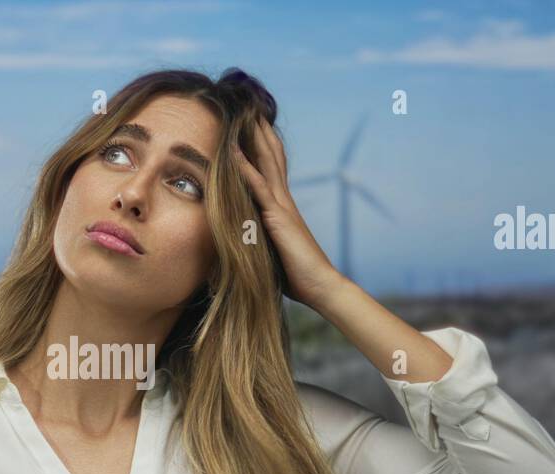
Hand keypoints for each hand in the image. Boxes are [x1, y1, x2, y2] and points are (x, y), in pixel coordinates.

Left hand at [231, 114, 345, 309]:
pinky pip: (258, 187)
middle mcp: (284, 200)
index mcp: (283, 207)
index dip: (264, 148)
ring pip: (267, 163)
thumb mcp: (273, 252)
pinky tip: (234, 151)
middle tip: (250, 108)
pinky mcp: (277, 217)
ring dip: (255, 139)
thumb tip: (244, 240)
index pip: (273, 169)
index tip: (253, 128)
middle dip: (261, 133)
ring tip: (245, 115)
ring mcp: (282, 206)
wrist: (320, 285)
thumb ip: (261, 239)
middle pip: (272, 157)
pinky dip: (245, 168)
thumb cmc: (297, 275)